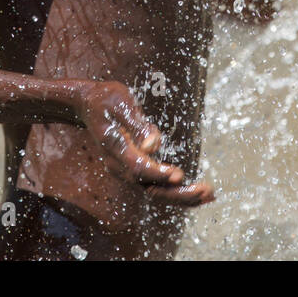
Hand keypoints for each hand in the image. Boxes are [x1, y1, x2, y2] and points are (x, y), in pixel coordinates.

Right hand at [73, 81, 214, 206]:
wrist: (88, 105)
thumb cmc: (106, 100)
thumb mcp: (120, 103)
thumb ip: (137, 124)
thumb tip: (153, 145)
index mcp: (114, 148)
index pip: (137, 167)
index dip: (158, 173)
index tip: (178, 175)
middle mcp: (119, 165)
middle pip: (149, 188)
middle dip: (178, 193)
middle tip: (205, 191)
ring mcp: (126, 170)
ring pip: (155, 192)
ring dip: (182, 196)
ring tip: (209, 194)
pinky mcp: (135, 170)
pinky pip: (156, 187)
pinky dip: (177, 192)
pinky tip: (197, 193)